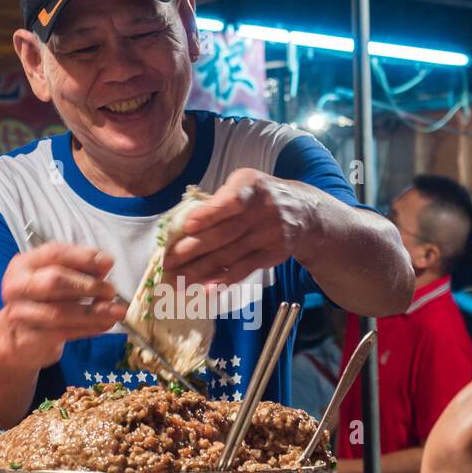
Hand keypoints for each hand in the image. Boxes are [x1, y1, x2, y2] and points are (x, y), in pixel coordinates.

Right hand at [0, 242, 127, 368]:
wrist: (16, 338)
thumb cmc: (41, 302)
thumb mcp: (53, 279)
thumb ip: (76, 270)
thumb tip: (105, 265)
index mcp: (24, 264)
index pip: (54, 253)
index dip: (84, 257)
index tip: (109, 263)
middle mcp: (17, 286)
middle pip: (55, 281)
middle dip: (88, 285)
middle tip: (111, 290)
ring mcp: (20, 313)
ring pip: (60, 312)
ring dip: (94, 312)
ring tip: (117, 311)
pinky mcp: (29, 338)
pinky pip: (64, 332)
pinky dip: (89, 328)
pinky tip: (105, 324)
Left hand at [164, 168, 315, 286]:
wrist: (303, 211)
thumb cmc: (260, 196)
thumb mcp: (244, 184)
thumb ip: (219, 200)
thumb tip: (184, 224)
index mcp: (252, 186)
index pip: (231, 200)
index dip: (210, 214)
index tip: (188, 225)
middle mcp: (264, 210)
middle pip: (225, 234)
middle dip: (193, 249)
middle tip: (168, 261)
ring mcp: (270, 235)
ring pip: (230, 255)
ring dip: (201, 270)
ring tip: (178, 279)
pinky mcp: (273, 255)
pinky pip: (244, 270)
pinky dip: (224, 280)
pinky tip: (206, 288)